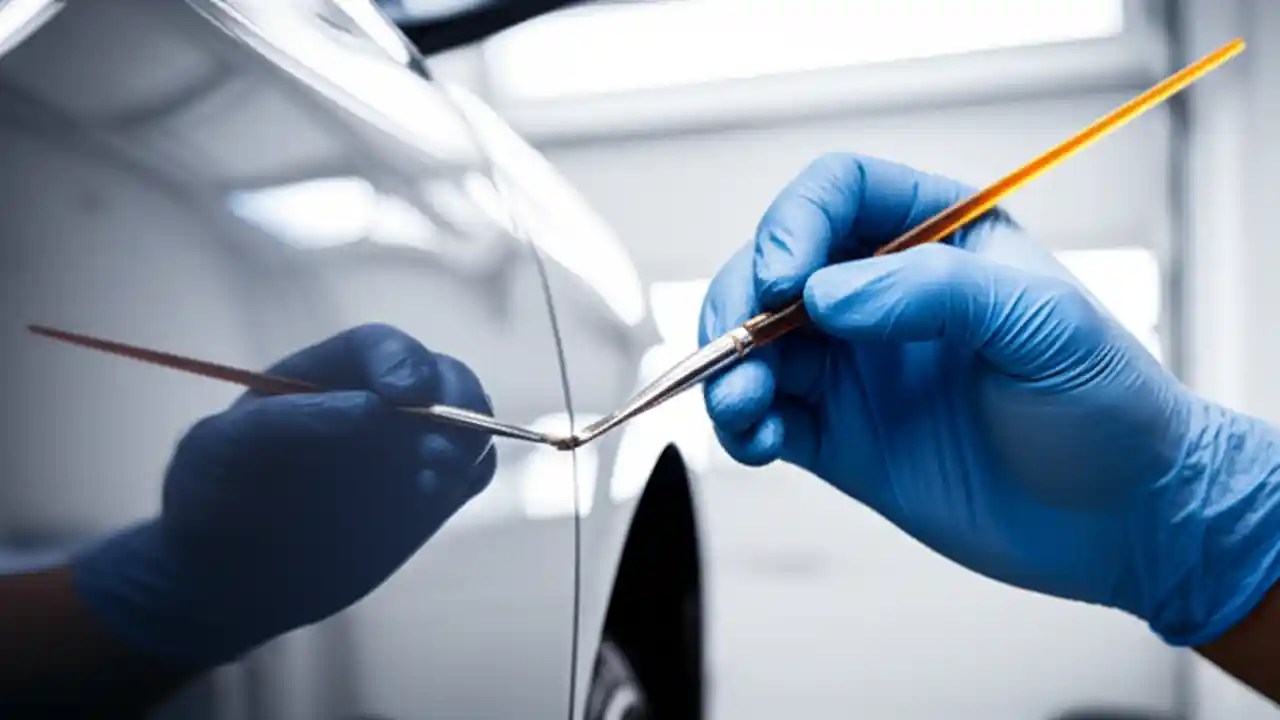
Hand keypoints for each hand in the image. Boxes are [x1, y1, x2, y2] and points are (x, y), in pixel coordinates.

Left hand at [72, 324, 496, 664]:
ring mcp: (408, 447)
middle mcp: (379, 400)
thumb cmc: (214, 500)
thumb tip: (373, 409)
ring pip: (467, 423)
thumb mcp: (225, 451)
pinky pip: (469, 472)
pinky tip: (430, 498)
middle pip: (443, 376)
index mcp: (326, 374)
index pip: (382, 347)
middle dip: (453, 399)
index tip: (402, 395)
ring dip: (465, 441)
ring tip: (429, 479)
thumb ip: (292, 423)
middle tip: (434, 444)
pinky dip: (466, 475)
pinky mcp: (429, 495)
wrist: (225, 578)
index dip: (402, 362)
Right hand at [701, 153, 1279, 644]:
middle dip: (739, 301)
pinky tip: (757, 443)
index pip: (837, 193)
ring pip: (753, 344)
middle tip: (739, 347)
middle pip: (772, 266)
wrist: (1121, 521)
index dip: (795, 223)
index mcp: (936, 237)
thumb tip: (822, 295)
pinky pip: (764, 417)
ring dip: (728, 368)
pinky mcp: (837, 436)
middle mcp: (881, 293)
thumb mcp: (1043, 325)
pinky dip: (742, 426)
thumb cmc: (1107, 406)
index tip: (787, 279)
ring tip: (742, 407)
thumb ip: (936, 293)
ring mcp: (853, 366)